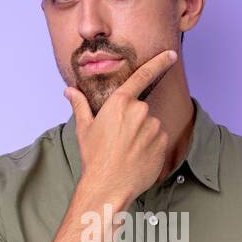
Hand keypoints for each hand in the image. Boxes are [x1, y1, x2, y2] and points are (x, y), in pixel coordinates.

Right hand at [64, 49, 177, 203]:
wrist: (108, 186)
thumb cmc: (95, 157)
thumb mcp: (84, 129)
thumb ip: (80, 106)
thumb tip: (69, 91)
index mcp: (120, 103)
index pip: (143, 75)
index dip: (159, 62)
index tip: (171, 54)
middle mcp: (140, 111)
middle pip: (141, 109)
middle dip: (133, 122)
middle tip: (119, 140)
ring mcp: (153, 127)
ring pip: (151, 126)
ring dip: (143, 135)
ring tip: (127, 151)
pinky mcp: (162, 143)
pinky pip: (158, 140)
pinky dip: (151, 147)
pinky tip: (138, 158)